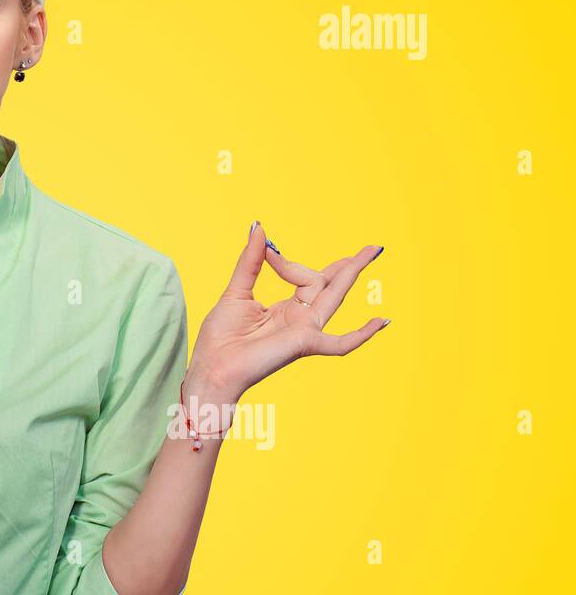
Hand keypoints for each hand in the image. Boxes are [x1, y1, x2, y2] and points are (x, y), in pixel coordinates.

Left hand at [186, 222, 388, 400]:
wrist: (213, 366)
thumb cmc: (221, 337)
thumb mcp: (237, 291)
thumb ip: (251, 261)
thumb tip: (259, 229)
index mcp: (285, 309)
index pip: (303, 277)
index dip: (287, 261)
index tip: (270, 252)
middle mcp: (300, 320)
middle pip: (329, 286)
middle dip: (349, 265)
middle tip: (372, 247)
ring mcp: (305, 331)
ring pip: (334, 296)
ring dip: (351, 273)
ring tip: (372, 251)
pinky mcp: (304, 343)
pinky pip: (341, 343)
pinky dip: (362, 334)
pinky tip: (381, 321)